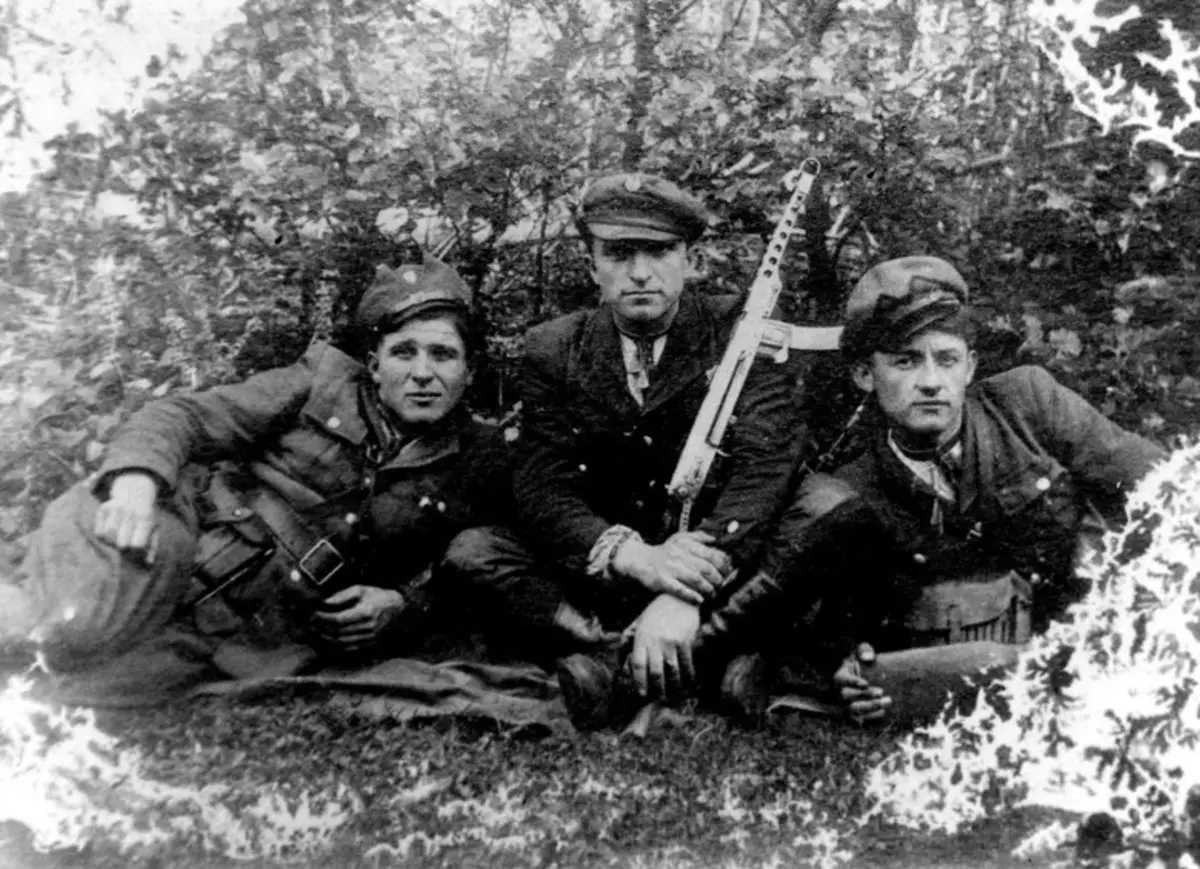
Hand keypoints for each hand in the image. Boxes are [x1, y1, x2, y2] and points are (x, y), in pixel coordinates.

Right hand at [93, 472, 159, 563]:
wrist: (135, 492)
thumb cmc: (145, 516)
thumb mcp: (154, 528)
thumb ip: (152, 546)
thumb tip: (148, 564)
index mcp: (145, 519)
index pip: (137, 545)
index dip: (136, 551)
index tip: (137, 548)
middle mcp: (130, 513)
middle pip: (121, 544)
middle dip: (124, 548)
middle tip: (126, 543)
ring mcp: (115, 509)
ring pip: (108, 536)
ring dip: (112, 541)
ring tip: (119, 536)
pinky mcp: (103, 508)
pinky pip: (98, 532)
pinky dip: (104, 536)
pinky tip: (112, 532)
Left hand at [310, 585, 407, 651]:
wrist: (398, 608)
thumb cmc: (377, 596)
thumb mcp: (361, 590)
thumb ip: (342, 596)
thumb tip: (324, 603)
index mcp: (366, 612)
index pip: (339, 619)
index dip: (324, 618)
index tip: (314, 614)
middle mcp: (368, 627)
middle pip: (338, 632)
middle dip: (321, 629)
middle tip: (310, 624)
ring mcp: (369, 637)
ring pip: (341, 642)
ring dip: (326, 639)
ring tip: (315, 632)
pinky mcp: (369, 643)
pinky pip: (348, 649)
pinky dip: (335, 647)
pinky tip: (326, 641)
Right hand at [612, 531, 729, 604]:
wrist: (640, 560)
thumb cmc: (664, 551)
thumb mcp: (680, 538)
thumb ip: (698, 537)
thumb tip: (716, 540)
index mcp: (686, 544)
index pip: (711, 554)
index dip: (723, 565)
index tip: (728, 572)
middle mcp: (679, 555)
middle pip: (706, 569)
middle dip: (717, 579)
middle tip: (721, 585)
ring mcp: (671, 568)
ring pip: (696, 580)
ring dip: (708, 589)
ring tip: (712, 594)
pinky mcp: (662, 581)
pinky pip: (680, 590)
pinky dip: (692, 596)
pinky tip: (699, 600)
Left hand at [626, 594, 700, 699]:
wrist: (679, 597)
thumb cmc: (656, 612)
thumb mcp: (639, 622)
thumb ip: (628, 640)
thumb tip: (620, 659)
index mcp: (641, 636)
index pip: (638, 664)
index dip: (639, 681)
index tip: (641, 694)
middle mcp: (656, 640)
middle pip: (656, 672)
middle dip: (657, 689)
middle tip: (659, 699)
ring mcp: (672, 641)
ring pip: (673, 671)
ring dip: (674, 687)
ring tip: (673, 695)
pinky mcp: (686, 641)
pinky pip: (687, 664)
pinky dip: (689, 676)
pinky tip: (689, 682)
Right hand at [833, 642, 891, 722]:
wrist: (863, 679)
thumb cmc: (861, 664)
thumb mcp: (861, 653)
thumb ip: (864, 650)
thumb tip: (868, 657)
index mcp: (839, 677)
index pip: (843, 680)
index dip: (852, 682)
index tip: (865, 683)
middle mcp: (840, 692)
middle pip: (848, 696)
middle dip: (865, 695)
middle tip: (881, 692)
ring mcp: (845, 705)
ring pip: (854, 709)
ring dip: (871, 707)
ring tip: (887, 701)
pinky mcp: (853, 715)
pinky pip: (859, 719)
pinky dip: (870, 717)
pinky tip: (883, 712)